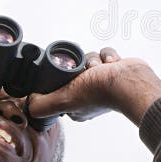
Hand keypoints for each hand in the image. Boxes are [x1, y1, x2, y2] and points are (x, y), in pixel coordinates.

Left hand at [27, 47, 160, 126]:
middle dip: (80, 66)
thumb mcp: (63, 100)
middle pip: (75, 70)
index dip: (62, 78)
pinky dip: (108, 56)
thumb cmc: (101, 92)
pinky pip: (105, 55)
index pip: (60, 86)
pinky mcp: (116, 71)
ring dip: (94, 60)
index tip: (67, 74)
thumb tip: (29, 102)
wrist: (131, 81)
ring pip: (89, 60)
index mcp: (76, 106)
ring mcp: (104, 83)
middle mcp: (89, 95)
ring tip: (101, 67)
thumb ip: (42, 105)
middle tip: (85, 70)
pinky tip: (112, 63)